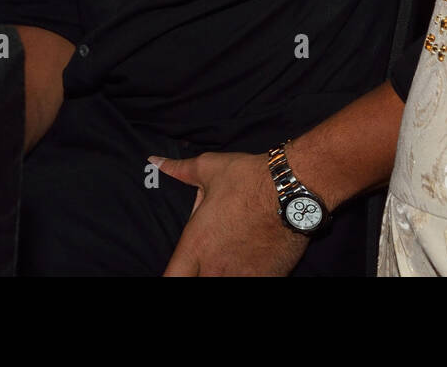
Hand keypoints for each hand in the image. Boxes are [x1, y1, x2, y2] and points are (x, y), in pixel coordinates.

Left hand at [150, 151, 308, 275]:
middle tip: (211, 257)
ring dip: (226, 273)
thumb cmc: (248, 178)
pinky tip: (256, 262)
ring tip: (234, 256)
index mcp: (195, 245)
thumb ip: (179, 171)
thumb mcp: (209, 169)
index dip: (173, 276)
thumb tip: (155, 161)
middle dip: (200, 273)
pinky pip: (253, 284)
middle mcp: (214, 268)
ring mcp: (241, 277)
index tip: (180, 269)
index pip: (171, 279)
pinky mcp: (267, 279)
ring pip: (225, 284)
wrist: (292, 188)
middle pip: (197, 285)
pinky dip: (251, 275)